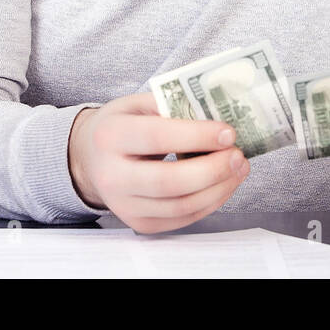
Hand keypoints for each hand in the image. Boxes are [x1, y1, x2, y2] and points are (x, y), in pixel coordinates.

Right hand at [67, 92, 250, 233]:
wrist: (91, 159)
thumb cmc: (121, 126)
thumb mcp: (137, 104)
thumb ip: (171, 106)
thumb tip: (216, 117)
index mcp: (110, 136)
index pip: (158, 138)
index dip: (197, 136)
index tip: (228, 132)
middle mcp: (112, 176)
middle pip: (170, 181)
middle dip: (212, 169)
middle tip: (238, 155)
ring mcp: (124, 206)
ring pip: (181, 206)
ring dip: (218, 188)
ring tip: (238, 168)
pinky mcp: (140, 224)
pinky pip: (183, 219)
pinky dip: (210, 202)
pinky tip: (224, 184)